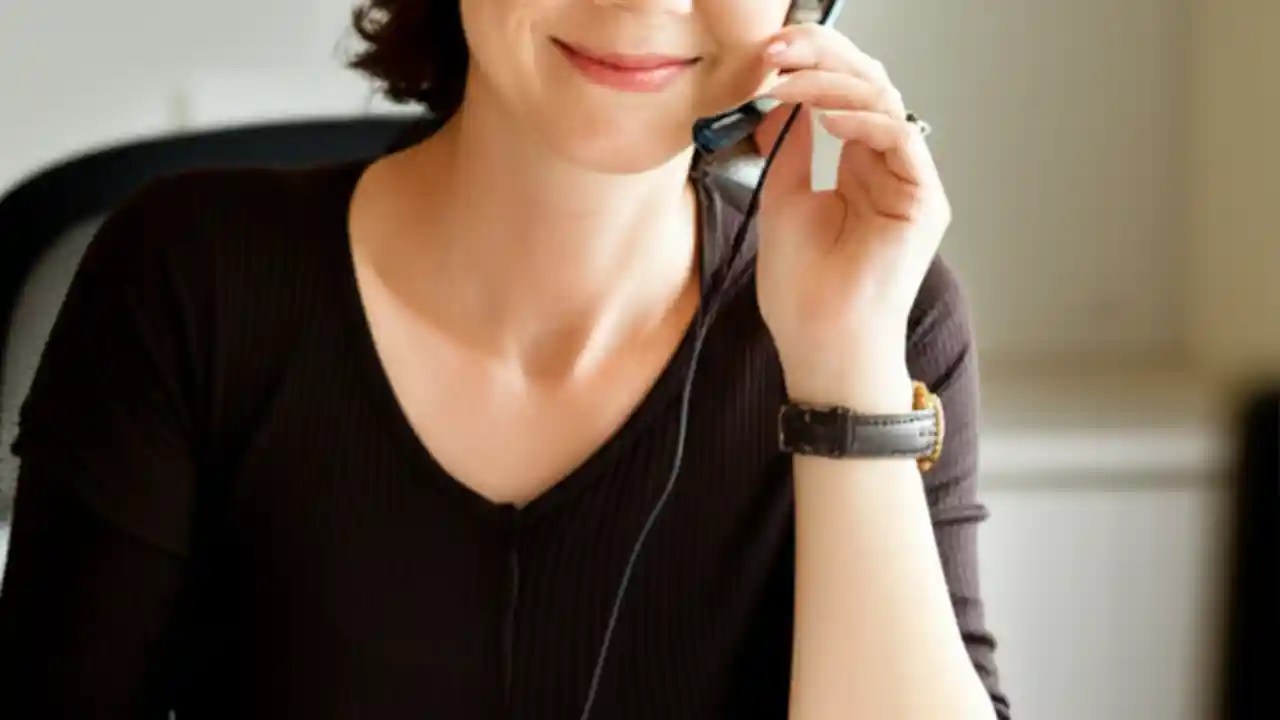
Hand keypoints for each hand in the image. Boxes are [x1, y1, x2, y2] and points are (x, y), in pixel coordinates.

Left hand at [749, 23, 950, 407]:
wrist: (821, 342)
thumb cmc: (803, 290)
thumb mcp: (782, 196)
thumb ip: (788, 144)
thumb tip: (781, 95)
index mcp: (859, 165)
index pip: (845, 93)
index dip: (812, 64)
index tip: (769, 52)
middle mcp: (889, 165)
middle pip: (869, 86)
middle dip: (822, 57)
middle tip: (778, 49)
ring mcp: (910, 180)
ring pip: (885, 102)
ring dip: (831, 84)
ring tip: (787, 83)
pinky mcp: (924, 199)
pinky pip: (900, 137)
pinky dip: (862, 120)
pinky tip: (825, 120)